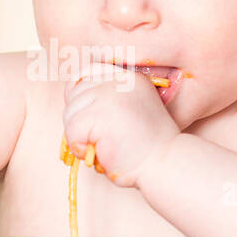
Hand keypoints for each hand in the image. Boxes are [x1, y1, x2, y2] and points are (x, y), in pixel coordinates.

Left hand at [63, 62, 180, 187]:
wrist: (167, 163)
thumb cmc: (146, 147)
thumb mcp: (129, 111)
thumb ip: (106, 99)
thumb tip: (71, 93)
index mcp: (128, 77)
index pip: (86, 73)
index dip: (80, 97)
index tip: (91, 119)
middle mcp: (119, 80)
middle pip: (74, 92)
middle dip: (79, 119)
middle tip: (100, 138)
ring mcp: (111, 94)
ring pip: (70, 112)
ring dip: (80, 136)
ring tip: (104, 146)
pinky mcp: (102, 113)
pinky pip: (72, 130)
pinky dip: (80, 147)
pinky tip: (101, 152)